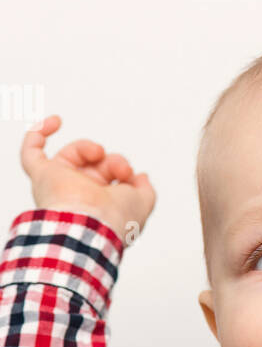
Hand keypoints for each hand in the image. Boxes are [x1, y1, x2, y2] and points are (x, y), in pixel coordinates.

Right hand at [20, 114, 155, 244]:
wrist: (89, 225)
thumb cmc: (114, 220)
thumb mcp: (142, 203)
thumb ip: (145, 190)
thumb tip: (141, 176)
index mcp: (99, 203)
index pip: (110, 178)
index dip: (124, 171)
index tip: (131, 176)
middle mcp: (77, 194)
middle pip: (95, 165)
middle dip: (113, 162)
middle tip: (122, 170)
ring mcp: (58, 184)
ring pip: (73, 153)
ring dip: (90, 148)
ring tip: (99, 154)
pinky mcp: (42, 175)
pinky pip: (30, 151)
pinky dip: (39, 133)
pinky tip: (57, 121)